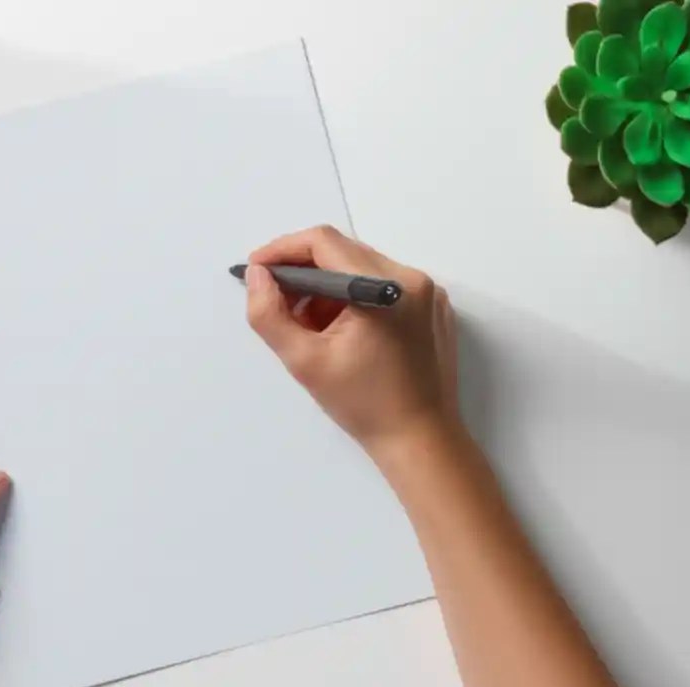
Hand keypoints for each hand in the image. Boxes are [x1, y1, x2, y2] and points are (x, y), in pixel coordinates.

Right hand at [245, 226, 459, 455]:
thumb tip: (257, 277)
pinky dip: (354, 299)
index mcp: (385, 287)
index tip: (256, 272)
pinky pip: (382, 286)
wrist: (421, 440)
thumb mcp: (304, 361)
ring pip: (361, 268)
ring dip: (327, 289)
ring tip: (311, 329)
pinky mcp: (432, 308)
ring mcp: (428, 292)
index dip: (282, 250)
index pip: (323, 243)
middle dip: (303, 274)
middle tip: (279, 306)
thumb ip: (269, 315)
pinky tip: (341, 334)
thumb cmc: (364, 405)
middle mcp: (412, 279)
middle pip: (343, 252)